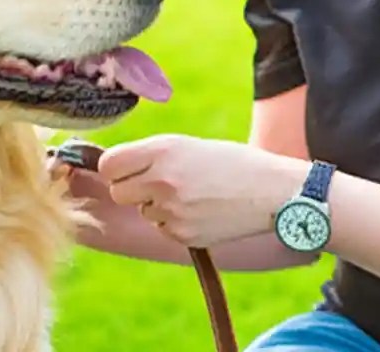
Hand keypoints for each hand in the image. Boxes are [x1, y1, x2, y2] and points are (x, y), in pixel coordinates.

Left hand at [96, 134, 306, 247]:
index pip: (109, 165)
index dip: (115, 168)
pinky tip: (200, 210)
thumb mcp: (188, 145)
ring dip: (156, 205)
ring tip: (191, 194)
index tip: (125, 169)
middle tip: (156, 183)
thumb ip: (151, 155)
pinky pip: (162, 228)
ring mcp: (171, 210)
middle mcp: (162, 179)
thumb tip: (112, 168)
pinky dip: (175, 221)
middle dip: (132, 189)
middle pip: (118, 192)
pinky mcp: (182, 234)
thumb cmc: (231, 163)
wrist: (270, 192)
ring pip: (142, 211)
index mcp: (163, 150)